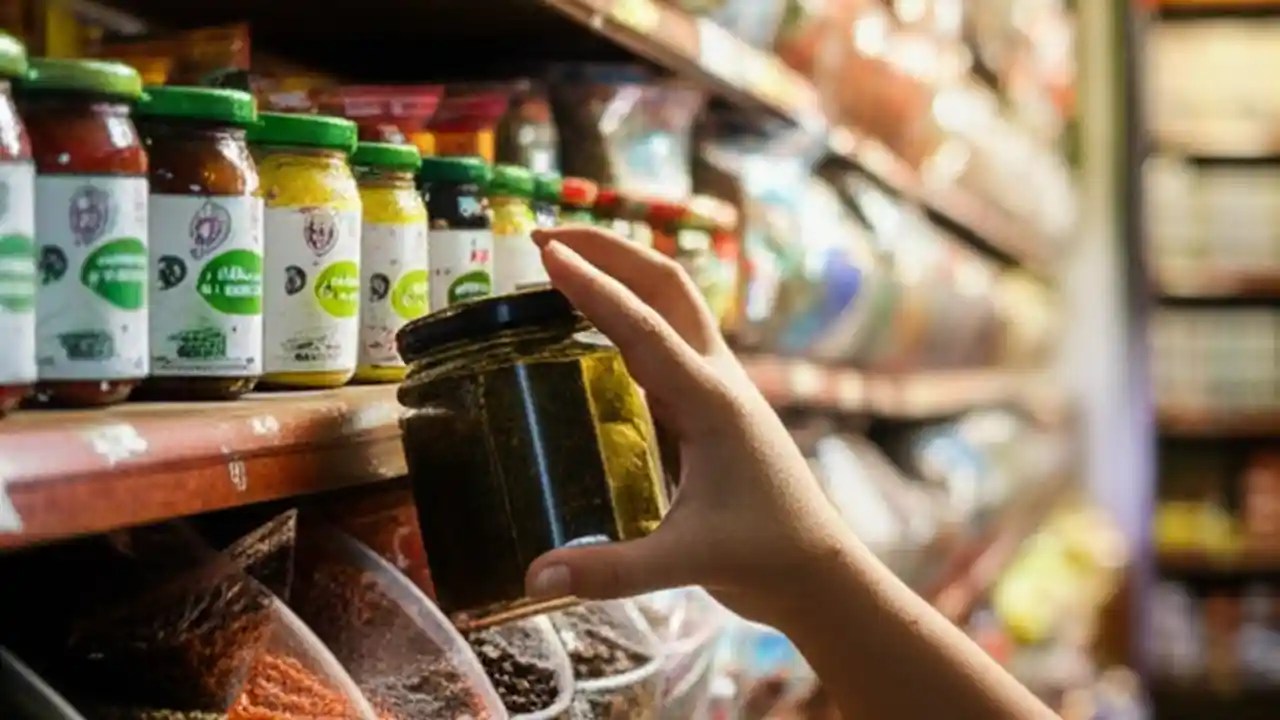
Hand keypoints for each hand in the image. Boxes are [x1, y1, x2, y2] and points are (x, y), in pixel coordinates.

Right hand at [524, 225, 854, 627]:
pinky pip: (671, 339)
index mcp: (711, 401)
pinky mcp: (716, 405)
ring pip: (673, 304)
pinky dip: (630, 314)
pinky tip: (597, 331)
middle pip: (667, 284)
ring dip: (622, 272)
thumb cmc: (765, 559)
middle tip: (543, 238)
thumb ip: (611, 571)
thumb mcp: (687, 563)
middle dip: (608, 250)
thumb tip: (535, 579)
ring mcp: (721, 387)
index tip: (545, 252)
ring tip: (562, 263)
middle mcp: (719, 379)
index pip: (642, 326)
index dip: (591, 287)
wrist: (820, 570)